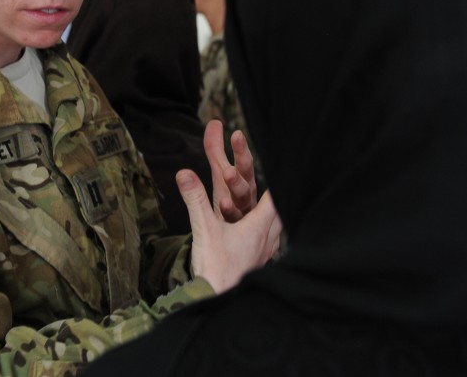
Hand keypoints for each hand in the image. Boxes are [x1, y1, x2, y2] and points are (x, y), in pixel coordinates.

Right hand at [180, 169, 280, 293]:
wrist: (217, 300)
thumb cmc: (215, 267)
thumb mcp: (203, 228)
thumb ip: (195, 199)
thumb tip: (184, 173)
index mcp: (258, 227)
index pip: (275, 198)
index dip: (278, 180)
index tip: (283, 167)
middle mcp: (267, 239)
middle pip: (280, 212)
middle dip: (277, 195)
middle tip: (278, 182)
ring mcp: (265, 253)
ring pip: (278, 227)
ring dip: (275, 214)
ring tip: (274, 205)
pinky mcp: (259, 264)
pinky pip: (272, 242)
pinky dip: (270, 231)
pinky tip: (263, 234)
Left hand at [204, 119, 256, 221]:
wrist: (237, 242)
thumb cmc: (231, 204)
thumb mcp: (221, 176)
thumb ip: (216, 151)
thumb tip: (214, 122)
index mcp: (244, 182)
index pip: (243, 163)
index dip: (240, 149)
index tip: (236, 133)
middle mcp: (246, 195)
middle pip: (247, 176)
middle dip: (243, 160)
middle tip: (238, 145)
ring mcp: (243, 213)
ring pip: (243, 196)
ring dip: (236, 183)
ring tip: (227, 172)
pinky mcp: (237, 229)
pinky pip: (233, 219)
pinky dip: (228, 211)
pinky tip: (223, 203)